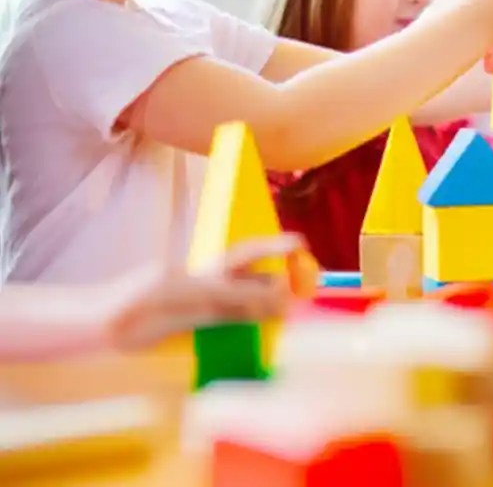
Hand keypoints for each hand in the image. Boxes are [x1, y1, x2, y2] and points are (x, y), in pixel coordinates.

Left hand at [103, 235, 302, 349]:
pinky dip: (244, 327)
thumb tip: (277, 296)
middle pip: (249, 280)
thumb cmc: (139, 304)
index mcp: (204, 268)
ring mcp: (196, 308)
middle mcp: (204, 284)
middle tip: (306, 289)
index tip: (301, 245)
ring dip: (264, 308)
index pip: (247, 253)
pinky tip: (255, 336)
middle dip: (278, 282)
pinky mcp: (187, 330)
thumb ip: (235, 299)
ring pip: (240, 304)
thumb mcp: (192, 298)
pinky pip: (225, 325)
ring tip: (289, 314)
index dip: (275, 247)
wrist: (98, 328)